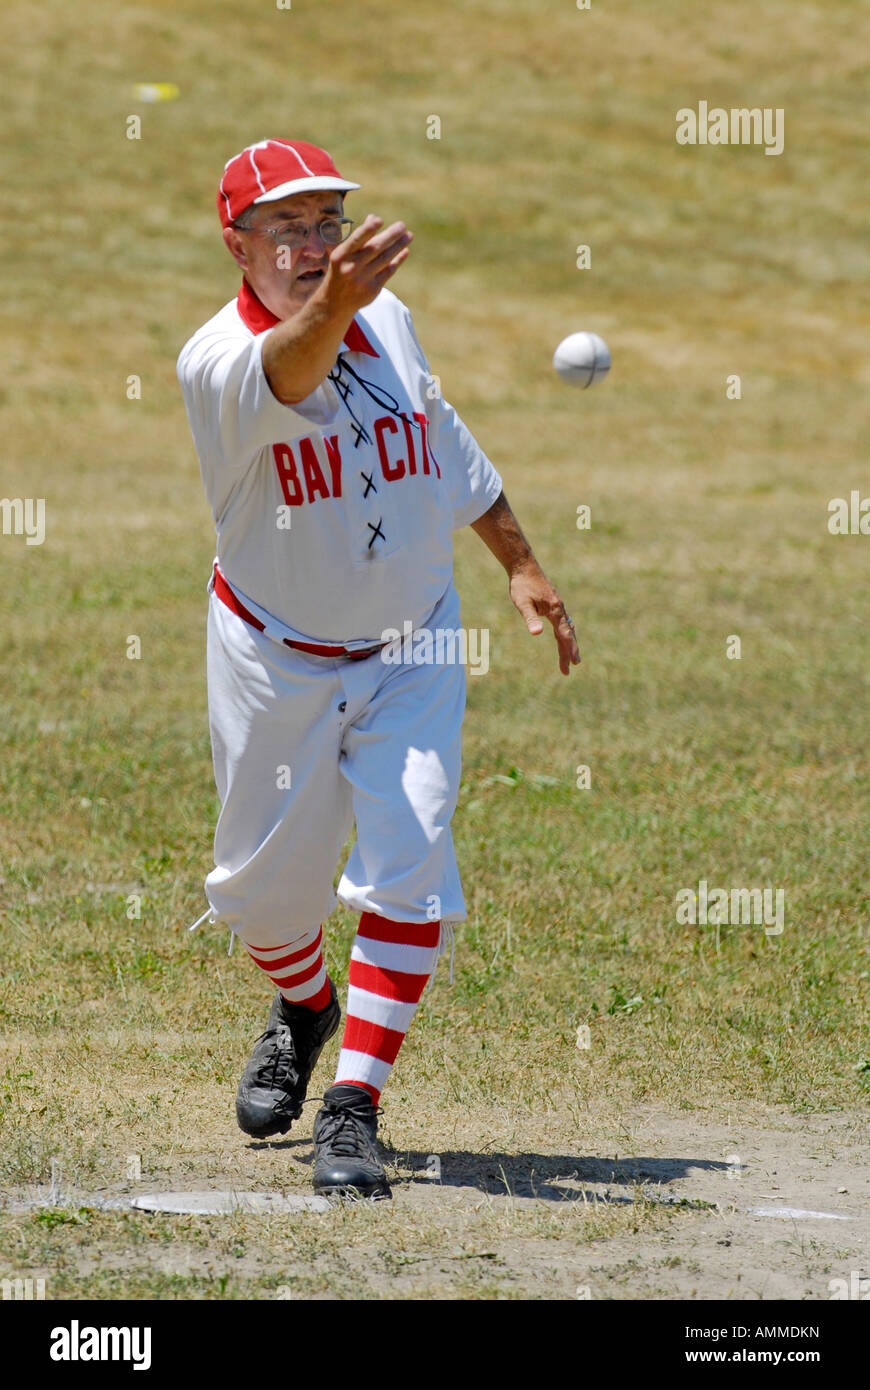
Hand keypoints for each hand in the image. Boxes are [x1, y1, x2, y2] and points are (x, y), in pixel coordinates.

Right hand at [321, 214, 412, 313]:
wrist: (336, 302)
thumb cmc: (341, 270)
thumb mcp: (343, 254)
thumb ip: (359, 238)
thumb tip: (374, 218)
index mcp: (341, 256)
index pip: (356, 240)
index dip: (368, 229)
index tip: (379, 220)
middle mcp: (351, 267)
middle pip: (375, 248)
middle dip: (390, 235)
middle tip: (402, 225)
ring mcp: (363, 280)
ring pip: (385, 259)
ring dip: (398, 246)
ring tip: (408, 236)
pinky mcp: (373, 289)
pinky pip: (389, 271)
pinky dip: (398, 260)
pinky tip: (405, 251)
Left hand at [509, 560, 580, 675]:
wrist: (523, 567)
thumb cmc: (521, 585)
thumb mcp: (522, 603)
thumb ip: (530, 618)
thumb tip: (536, 634)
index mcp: (554, 610)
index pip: (564, 634)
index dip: (569, 649)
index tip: (573, 663)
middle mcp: (559, 609)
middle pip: (568, 634)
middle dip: (570, 650)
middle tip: (573, 666)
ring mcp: (557, 607)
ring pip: (566, 628)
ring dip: (568, 643)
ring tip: (571, 658)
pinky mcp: (553, 604)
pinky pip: (561, 623)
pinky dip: (563, 633)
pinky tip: (560, 638)